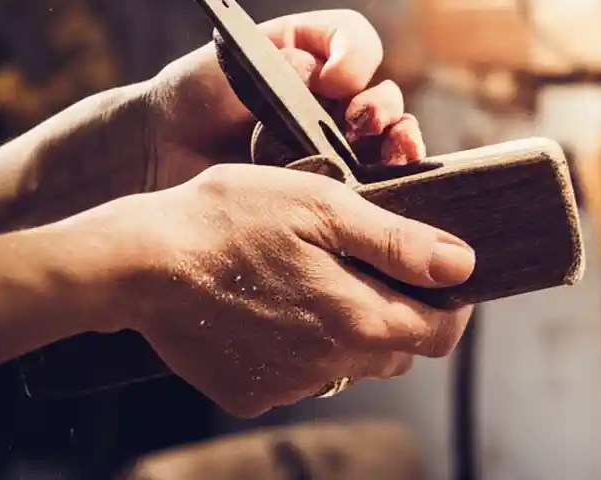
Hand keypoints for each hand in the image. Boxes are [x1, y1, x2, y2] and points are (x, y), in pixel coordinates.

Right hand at [115, 162, 474, 417]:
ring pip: (347, 362)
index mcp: (359, 321)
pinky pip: (296, 374)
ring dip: (346, 328)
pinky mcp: (249, 394)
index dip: (452, 305)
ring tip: (311, 276)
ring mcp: (287, 386)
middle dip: (397, 311)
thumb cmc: (232, 218)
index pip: (441, 335)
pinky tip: (268, 304)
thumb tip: (463, 264)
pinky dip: (297, 345)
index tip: (442, 275)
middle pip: (396, 349)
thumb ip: (398, 242)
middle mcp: (330, 366)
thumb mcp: (324, 207)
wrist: (138, 262)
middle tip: (368, 262)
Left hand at [142, 9, 423, 190]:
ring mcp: (339, 143)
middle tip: (361, 124)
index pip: (357, 41)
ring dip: (401, 143)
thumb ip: (282, 61)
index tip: (332, 80)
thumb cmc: (195, 92)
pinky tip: (390, 184)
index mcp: (315, 53)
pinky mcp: (334, 186)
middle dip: (383, 108)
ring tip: (394, 155)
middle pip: (385, 95)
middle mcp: (336, 96)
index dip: (356, 57)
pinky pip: (375, 181)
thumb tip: (322, 74)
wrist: (161, 149)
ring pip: (392, 139)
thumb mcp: (234, 56)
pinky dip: (390, 181)